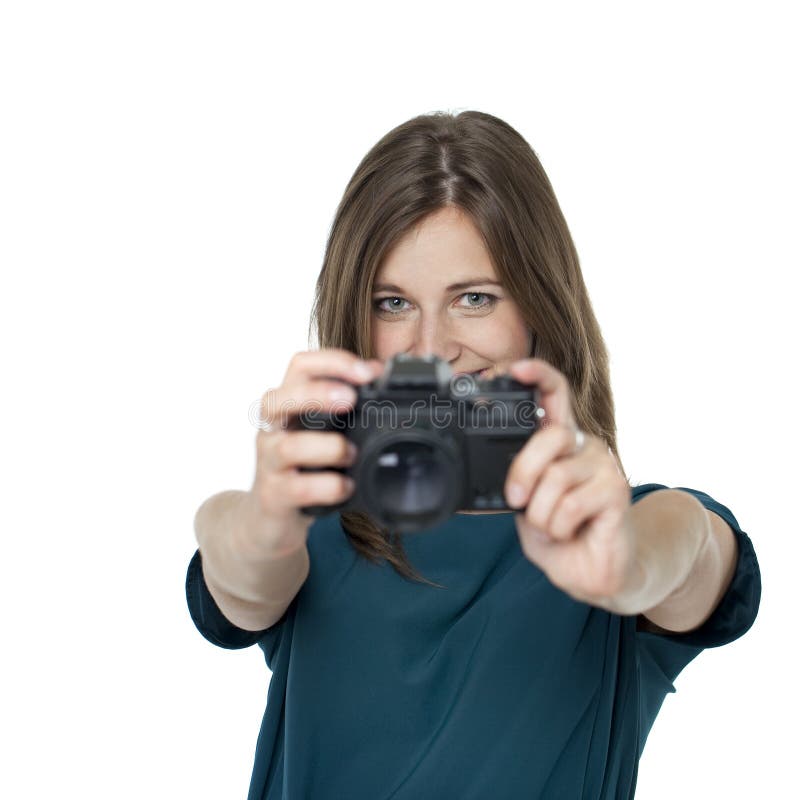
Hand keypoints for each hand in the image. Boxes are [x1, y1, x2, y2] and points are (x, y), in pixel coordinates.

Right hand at [246, 349, 383, 558]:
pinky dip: (328, 487)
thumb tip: (379, 373)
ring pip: (290, 446)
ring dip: (329, 447)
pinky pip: (298, 488)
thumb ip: (343, 405)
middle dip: (317, 394)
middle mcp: (272, 429)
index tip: (368, 372)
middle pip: (278, 398)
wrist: (267, 522)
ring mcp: (269, 463)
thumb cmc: (301, 468)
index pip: (300, 366)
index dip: (333, 362)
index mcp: (287, 406)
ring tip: (353, 454)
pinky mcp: (273, 496)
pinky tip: (346, 487)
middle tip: (351, 399)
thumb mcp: (320, 432)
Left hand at [503, 358, 639, 608]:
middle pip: (549, 436)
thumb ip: (515, 476)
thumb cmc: (559, 532)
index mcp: (561, 443)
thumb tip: (486, 463)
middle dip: (523, 472)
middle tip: (518, 499)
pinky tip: (570, 532)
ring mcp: (604, 466)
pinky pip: (570, 504)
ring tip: (552, 525)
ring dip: (541, 513)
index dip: (538, 375)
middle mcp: (584, 446)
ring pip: (556, 477)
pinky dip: (558, 527)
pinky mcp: (617, 491)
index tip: (515, 369)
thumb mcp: (526, 501)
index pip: (555, 395)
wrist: (591, 573)